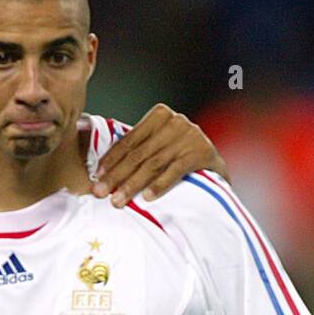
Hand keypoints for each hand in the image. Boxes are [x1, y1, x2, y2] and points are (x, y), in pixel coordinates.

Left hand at [92, 104, 228, 206]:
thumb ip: (138, 148)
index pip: (130, 139)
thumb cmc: (181, 156)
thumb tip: (102, 169)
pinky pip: (175, 170)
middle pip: (139, 152)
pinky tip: (147, 197)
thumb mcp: (159, 145)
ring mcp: (190, 136)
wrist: (216, 166)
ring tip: (119, 199)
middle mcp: (175, 121)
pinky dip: (160, 184)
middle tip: (101, 192)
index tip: (97, 176)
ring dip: (133, 184)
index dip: (112, 159)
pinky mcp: (202, 153)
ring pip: (154, 163)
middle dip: (117, 174)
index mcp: (160, 115)